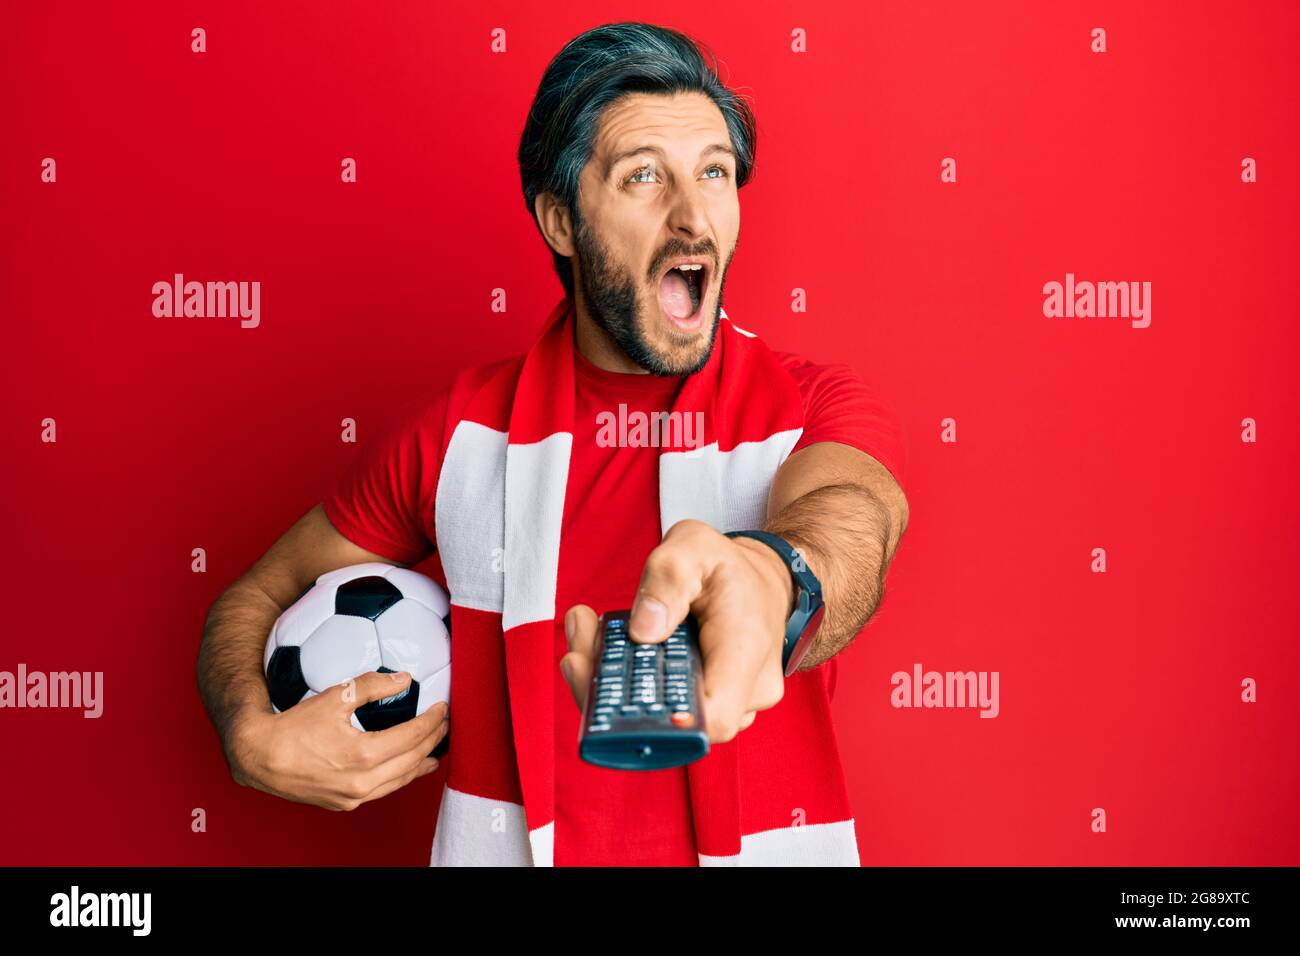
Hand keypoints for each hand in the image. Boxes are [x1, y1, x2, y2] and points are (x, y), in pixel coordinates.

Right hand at [228, 670, 448, 810]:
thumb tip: (404, 678)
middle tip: (445, 724)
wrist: (258, 757)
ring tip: (435, 751)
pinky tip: (404, 767)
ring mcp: (353, 797)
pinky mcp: (344, 804)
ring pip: (400, 780)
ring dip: (421, 763)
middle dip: (433, 740)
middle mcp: (362, 783)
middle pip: (413, 760)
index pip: (414, 736)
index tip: (443, 707)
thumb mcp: (334, 697)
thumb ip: (371, 686)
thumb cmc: (293, 727)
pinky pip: (382, 790)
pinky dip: (399, 776)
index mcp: (364, 756)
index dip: (433, 720)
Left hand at [560, 519, 794, 743]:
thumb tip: (642, 628)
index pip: (715, 719)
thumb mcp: (695, 547)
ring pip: (665, 716)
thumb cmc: (727, 567)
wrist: (758, 582)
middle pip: (676, 722)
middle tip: (578, 639)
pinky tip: (600, 645)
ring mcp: (729, 703)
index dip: (665, 724)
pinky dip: (628, 682)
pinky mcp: (705, 703)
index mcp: (746, 651)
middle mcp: (746, 691)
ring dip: (615, 683)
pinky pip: (664, 706)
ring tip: (585, 631)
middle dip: (614, 691)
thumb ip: (668, 579)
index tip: (616, 693)